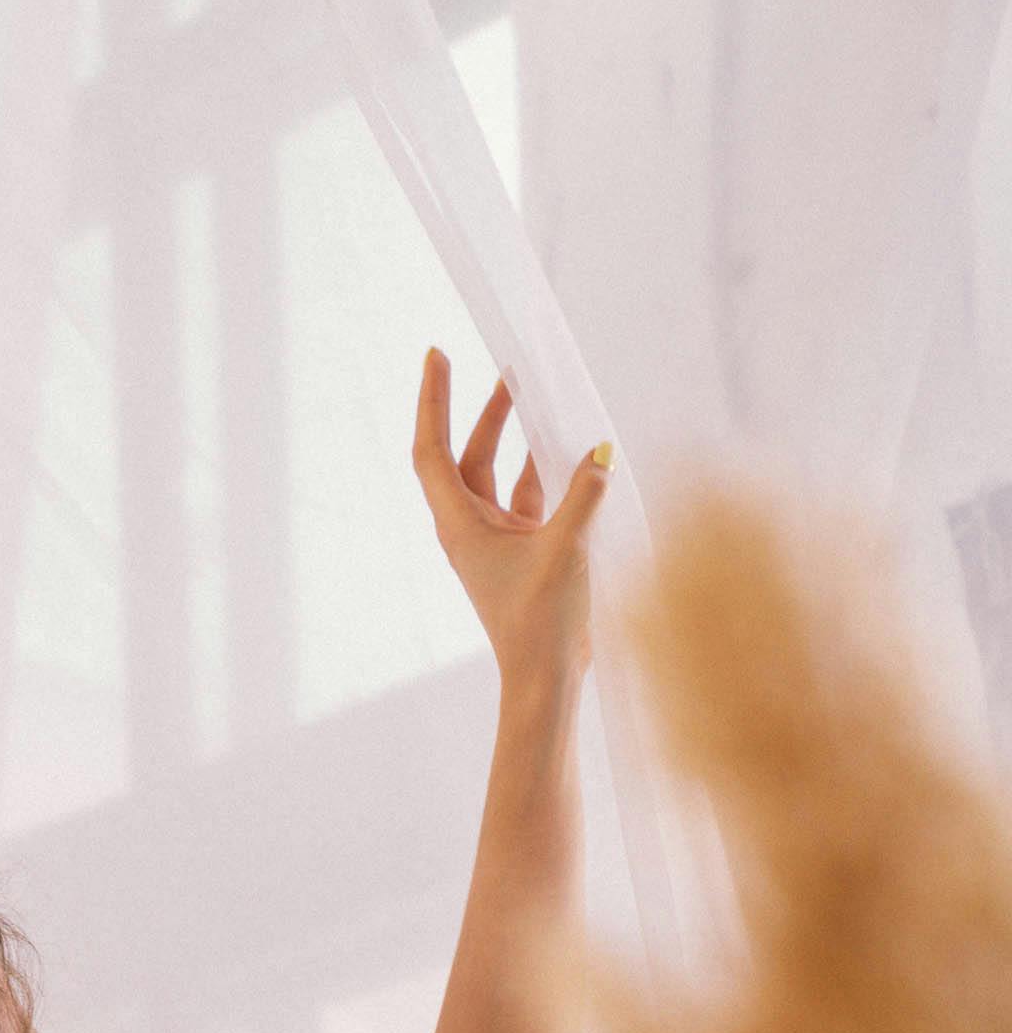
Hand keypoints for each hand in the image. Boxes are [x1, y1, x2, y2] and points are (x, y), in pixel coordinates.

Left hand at [412, 348, 612, 695]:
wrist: (545, 678)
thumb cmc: (541, 621)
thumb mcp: (565, 547)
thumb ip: (583, 494)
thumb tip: (600, 451)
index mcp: (460, 525)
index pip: (431, 451)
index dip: (431, 401)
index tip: (436, 355)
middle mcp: (471, 529)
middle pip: (468, 455)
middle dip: (487, 411)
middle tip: (508, 367)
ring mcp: (497, 541)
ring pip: (502, 474)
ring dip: (518, 438)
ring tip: (540, 396)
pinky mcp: (525, 552)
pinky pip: (531, 497)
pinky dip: (547, 471)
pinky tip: (571, 448)